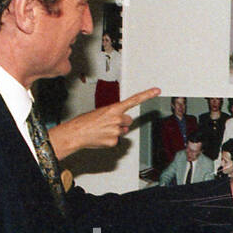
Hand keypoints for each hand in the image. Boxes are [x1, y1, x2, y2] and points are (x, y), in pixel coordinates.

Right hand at [46, 88, 160, 157]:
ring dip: (115, 130)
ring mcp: (117, 131)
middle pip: (127, 120)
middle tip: (107, 123)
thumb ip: (114, 115)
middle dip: (121, 122)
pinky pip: (117, 140)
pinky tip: (101, 137)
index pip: (134, 100)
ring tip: (101, 130)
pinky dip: (110, 139)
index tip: (157, 91)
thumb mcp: (100, 112)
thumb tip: (123, 125)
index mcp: (114, 108)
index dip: (147, 95)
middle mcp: (117, 119)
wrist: (76, 133)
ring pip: (122, 130)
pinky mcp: (114, 142)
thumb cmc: (85, 122)